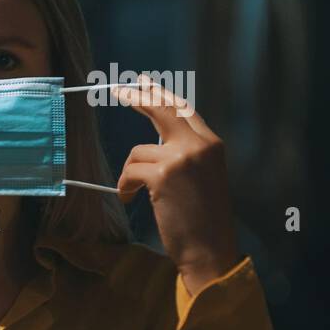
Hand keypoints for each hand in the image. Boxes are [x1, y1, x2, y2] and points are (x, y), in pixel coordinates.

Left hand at [113, 73, 241, 294]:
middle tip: (117, 90)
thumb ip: (184, 154)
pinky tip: (130, 199)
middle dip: (138, 97)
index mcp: (212, 144)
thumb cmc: (202, 218)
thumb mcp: (201, 177)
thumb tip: (154, 141)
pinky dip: (125, 186)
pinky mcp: (164, 174)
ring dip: (130, 173)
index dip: (160, 94)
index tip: (142, 82)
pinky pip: (130, 172)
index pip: (183, 109)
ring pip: (138, 151)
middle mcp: (200, 145)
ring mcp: (182, 158)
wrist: (209, 247)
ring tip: (135, 192)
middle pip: (162, 110)